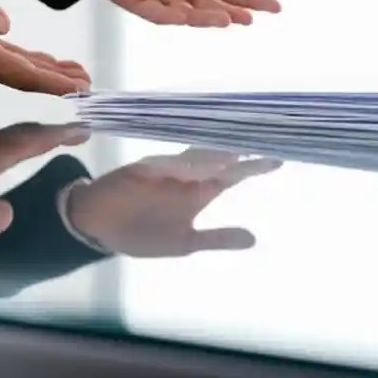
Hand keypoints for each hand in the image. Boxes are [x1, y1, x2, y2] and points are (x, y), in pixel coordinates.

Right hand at [0, 0, 90, 94]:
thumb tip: (4, 23)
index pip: (23, 75)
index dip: (54, 83)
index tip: (81, 91)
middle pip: (26, 77)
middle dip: (58, 82)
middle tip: (90, 86)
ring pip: (17, 68)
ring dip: (47, 73)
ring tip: (75, 77)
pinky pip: (5, 58)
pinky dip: (28, 61)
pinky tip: (40, 61)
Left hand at [0, 123, 89, 255]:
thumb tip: (10, 212)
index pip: (26, 139)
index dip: (57, 134)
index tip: (85, 129)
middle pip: (18, 132)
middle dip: (50, 130)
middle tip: (78, 132)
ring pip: (4, 137)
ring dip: (31, 135)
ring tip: (53, 141)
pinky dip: (12, 144)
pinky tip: (11, 156)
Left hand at [64, 0, 280, 27]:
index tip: (275, 7)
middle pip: (215, 7)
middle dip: (233, 13)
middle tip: (250, 18)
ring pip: (190, 14)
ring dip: (207, 18)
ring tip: (227, 20)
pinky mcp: (136, 1)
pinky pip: (157, 13)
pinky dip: (171, 15)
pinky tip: (185, 15)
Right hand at [65, 148, 280, 256]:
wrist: (98, 230)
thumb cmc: (142, 235)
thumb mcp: (185, 243)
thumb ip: (217, 239)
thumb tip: (254, 240)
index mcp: (199, 190)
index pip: (233, 175)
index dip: (254, 167)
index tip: (279, 159)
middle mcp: (187, 174)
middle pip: (219, 157)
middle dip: (240, 148)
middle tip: (265, 135)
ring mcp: (166, 168)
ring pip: (196, 156)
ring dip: (216, 153)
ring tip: (240, 150)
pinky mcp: (143, 168)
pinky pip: (165, 163)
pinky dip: (181, 164)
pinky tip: (197, 164)